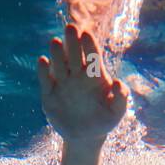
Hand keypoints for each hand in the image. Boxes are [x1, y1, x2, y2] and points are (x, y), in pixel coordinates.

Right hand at [37, 23, 128, 145]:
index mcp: (95, 74)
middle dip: (73, 42)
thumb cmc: (104, 120)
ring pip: (59, 64)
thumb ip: (121, 97)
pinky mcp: (49, 94)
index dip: (89, 45)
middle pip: (74, 55)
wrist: (85, 136)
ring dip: (58, 53)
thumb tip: (117, 82)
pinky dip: (43, 71)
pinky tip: (43, 61)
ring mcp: (62, 83)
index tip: (86, 33)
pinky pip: (45, 80)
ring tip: (56, 42)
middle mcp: (77, 74)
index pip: (92, 55)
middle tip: (71, 28)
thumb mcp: (116, 112)